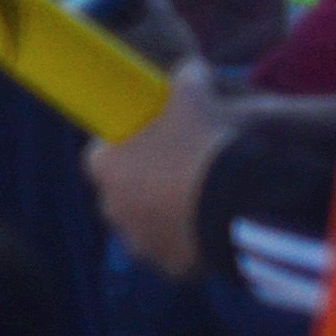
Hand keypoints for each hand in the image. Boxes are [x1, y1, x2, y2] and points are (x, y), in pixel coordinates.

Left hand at [89, 68, 241, 281]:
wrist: (235, 197)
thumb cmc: (202, 141)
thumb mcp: (194, 95)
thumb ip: (187, 78)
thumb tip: (192, 68)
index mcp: (103, 166)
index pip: (100, 156)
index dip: (124, 149)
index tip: (147, 143)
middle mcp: (111, 207)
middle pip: (121, 193)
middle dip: (142, 185)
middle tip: (175, 172)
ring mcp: (138, 241)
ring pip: (145, 226)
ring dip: (161, 217)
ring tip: (195, 202)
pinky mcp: (168, 267)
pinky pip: (172, 254)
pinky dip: (185, 245)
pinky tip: (207, 229)